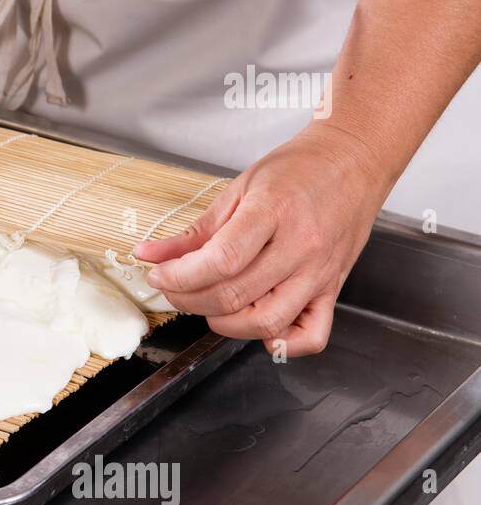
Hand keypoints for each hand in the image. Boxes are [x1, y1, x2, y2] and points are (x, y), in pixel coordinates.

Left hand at [132, 124, 392, 355]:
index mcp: (274, 211)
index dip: (180, 276)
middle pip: (236, 296)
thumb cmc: (297, 170)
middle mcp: (302, 247)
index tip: (160, 275)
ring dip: (224, 323)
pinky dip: (279, 342)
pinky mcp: (333, 289)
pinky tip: (256, 324)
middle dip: (190, 299)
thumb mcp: (238, 189)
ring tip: (207, 303)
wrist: (353, 161)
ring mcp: (320, 273)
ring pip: (266, 321)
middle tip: (174, 288)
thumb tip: (149, 255)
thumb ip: (195, 231)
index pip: (221, 260)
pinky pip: (311, 336)